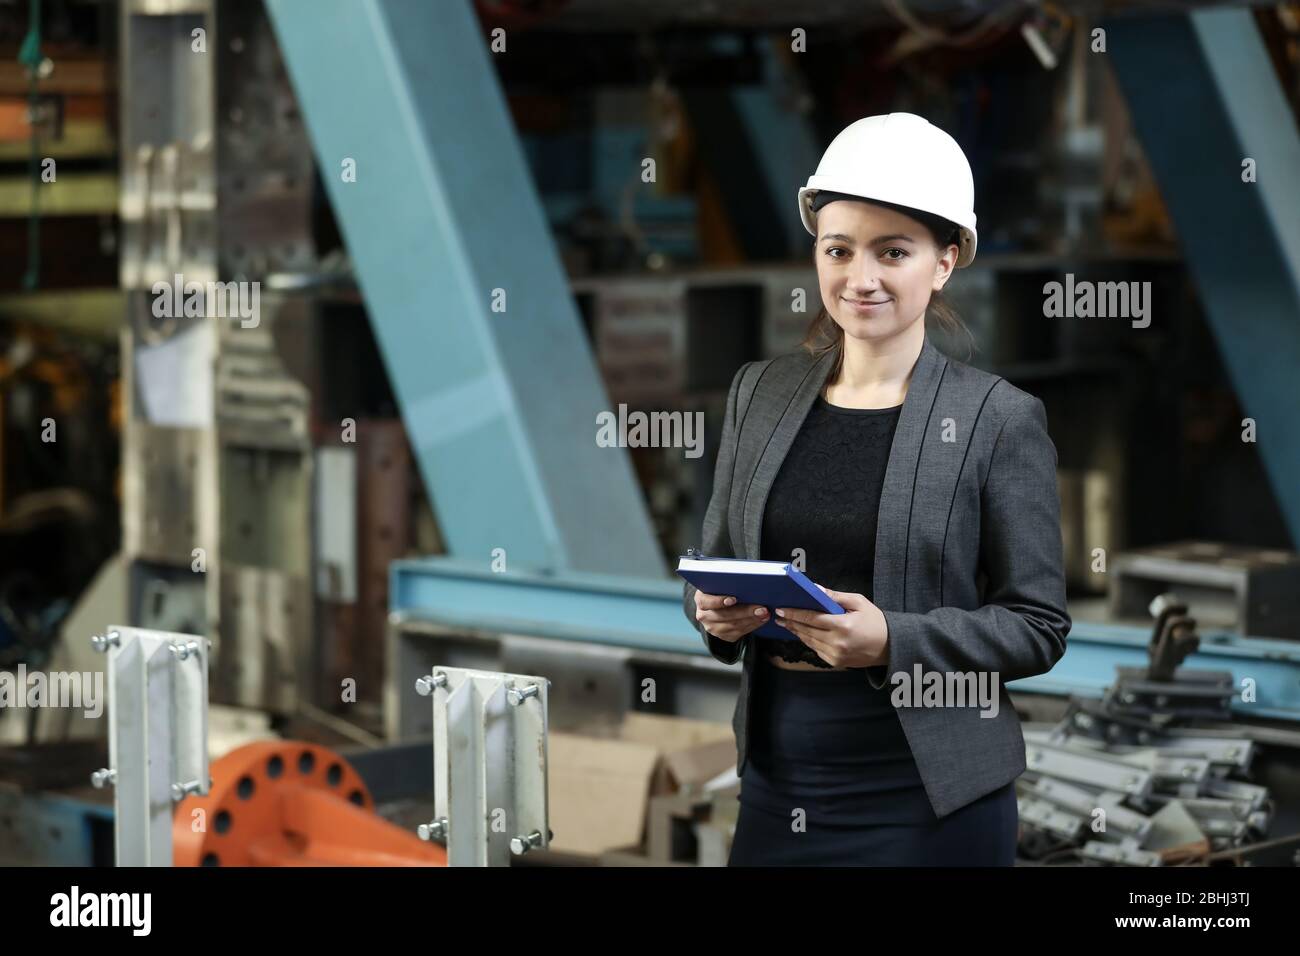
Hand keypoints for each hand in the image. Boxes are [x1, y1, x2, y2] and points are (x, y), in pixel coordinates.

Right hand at [693, 589, 771, 642]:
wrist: (718, 605)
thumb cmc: (722, 590)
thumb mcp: (720, 584)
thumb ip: (728, 583)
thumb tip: (746, 581)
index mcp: (701, 600)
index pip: (707, 602)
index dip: (719, 601)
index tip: (734, 599)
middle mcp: (704, 616)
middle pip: (725, 616)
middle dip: (745, 612)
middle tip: (761, 608)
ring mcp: (713, 628)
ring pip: (734, 626)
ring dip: (752, 620)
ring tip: (765, 614)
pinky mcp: (723, 636)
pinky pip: (739, 632)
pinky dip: (752, 626)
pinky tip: (761, 620)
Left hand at [773, 584, 889, 667]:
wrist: (890, 646)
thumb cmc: (875, 621)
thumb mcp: (859, 602)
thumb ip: (835, 597)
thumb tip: (815, 589)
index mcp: (842, 626)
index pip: (811, 618)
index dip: (794, 614)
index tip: (781, 609)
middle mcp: (837, 642)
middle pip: (806, 631)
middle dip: (791, 623)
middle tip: (778, 616)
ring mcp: (835, 655)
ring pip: (809, 642)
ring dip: (797, 632)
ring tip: (786, 624)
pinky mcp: (836, 662)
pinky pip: (816, 650)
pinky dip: (808, 641)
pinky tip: (802, 633)